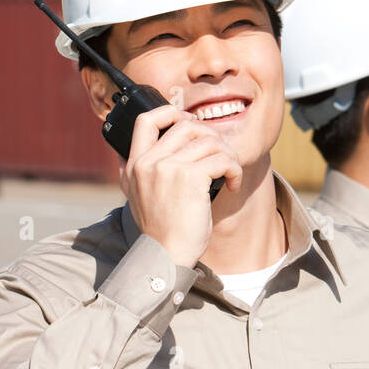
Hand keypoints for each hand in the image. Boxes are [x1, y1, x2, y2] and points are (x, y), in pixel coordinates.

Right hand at [119, 104, 242, 268]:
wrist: (165, 256)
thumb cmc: (161, 229)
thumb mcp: (137, 195)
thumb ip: (139, 171)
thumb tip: (145, 148)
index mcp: (134, 164)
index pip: (146, 120)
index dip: (170, 112)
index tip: (187, 122)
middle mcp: (147, 162)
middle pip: (186, 125)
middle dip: (211, 137)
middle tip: (221, 156)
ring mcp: (167, 168)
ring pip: (209, 141)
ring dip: (228, 155)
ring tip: (230, 172)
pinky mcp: (190, 177)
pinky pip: (222, 159)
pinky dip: (235, 169)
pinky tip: (233, 184)